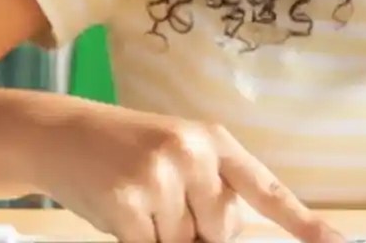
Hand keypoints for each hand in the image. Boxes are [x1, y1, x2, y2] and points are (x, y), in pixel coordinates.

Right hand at [32, 99, 344, 242]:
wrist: (61, 134)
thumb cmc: (126, 151)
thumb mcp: (178, 155)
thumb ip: (212, 190)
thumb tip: (228, 238)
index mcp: (214, 140)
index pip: (266, 188)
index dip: (304, 222)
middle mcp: (193, 152)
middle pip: (220, 230)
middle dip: (196, 232)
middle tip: (161, 201)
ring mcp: (161, 175)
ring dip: (162, 236)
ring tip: (136, 199)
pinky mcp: (129, 202)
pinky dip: (138, 241)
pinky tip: (120, 212)